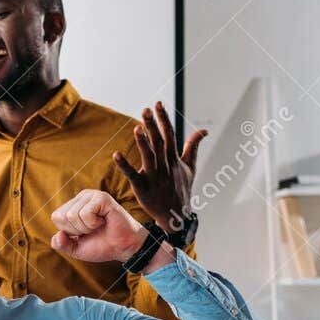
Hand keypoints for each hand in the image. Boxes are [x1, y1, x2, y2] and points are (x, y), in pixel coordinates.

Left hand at [50, 189, 161, 264]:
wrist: (123, 248)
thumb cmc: (102, 245)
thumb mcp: (76, 248)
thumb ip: (61, 244)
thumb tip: (57, 235)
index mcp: (74, 205)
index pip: (56, 217)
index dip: (68, 231)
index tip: (85, 233)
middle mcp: (81, 197)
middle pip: (62, 216)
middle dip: (76, 230)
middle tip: (93, 229)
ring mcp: (92, 195)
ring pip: (72, 215)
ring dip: (86, 227)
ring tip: (99, 225)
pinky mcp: (102, 197)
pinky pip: (85, 213)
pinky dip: (93, 223)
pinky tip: (104, 221)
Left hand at [113, 101, 204, 232]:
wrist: (176, 215)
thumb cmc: (182, 189)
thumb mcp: (191, 167)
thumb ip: (193, 147)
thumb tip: (204, 130)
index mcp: (175, 159)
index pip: (169, 134)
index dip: (164, 119)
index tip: (158, 104)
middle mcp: (165, 165)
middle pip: (158, 142)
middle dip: (153, 125)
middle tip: (146, 109)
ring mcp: (154, 176)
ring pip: (149, 156)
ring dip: (142, 142)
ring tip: (137, 128)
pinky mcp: (142, 187)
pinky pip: (132, 175)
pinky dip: (124, 165)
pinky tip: (116, 154)